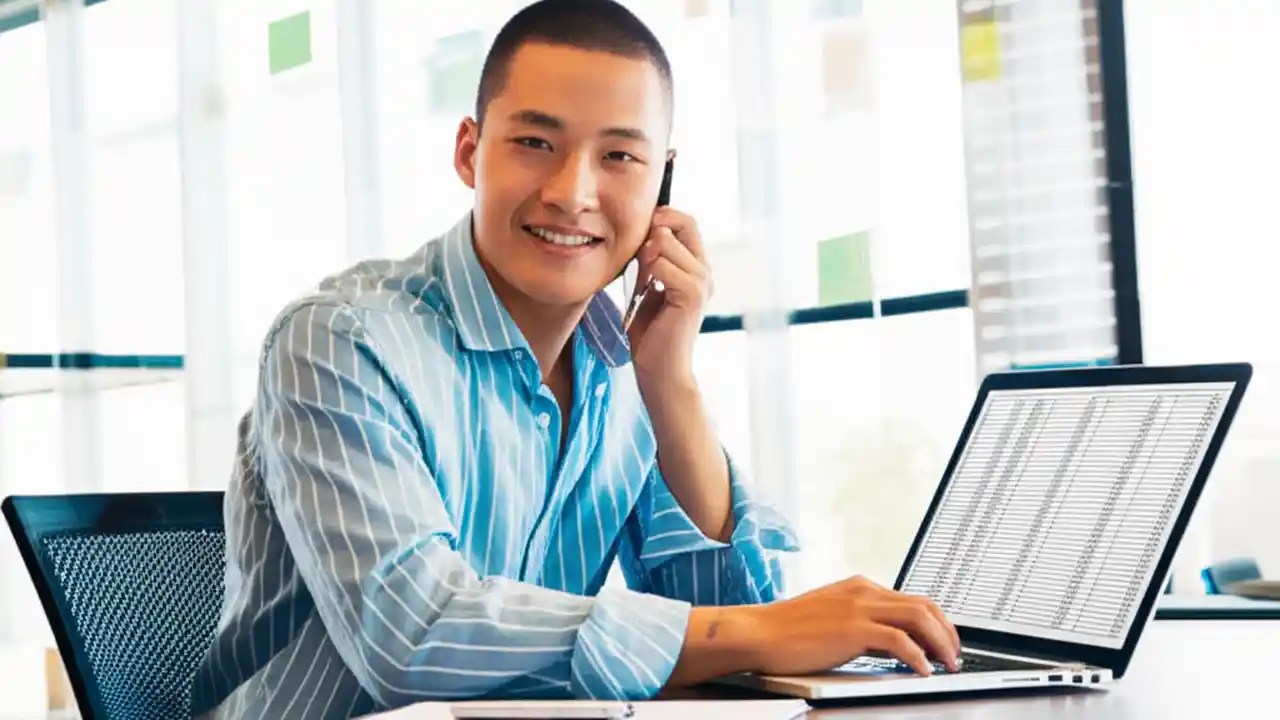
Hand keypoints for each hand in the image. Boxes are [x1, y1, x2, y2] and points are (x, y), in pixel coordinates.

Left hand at [625, 208, 710, 385]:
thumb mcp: (648, 288)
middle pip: (685, 223)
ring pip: (667, 241)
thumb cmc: (651, 333)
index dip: (662, 218)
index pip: (687, 222)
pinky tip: (644, 290)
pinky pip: (662, 264)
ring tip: (641, 278)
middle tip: (639, 253)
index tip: (640, 235)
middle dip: (655, 228)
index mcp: (697, 269)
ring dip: (646, 254)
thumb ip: (650, 263)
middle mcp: (705, 272)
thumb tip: (643, 236)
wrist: (660, 369)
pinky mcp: (692, 294)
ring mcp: (702, 282)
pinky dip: (647, 272)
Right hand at [748, 575, 959, 676]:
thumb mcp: (832, 619)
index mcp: (860, 587)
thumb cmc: (786, 631)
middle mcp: (864, 591)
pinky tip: (922, 671)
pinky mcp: (853, 628)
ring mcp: (859, 607)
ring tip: (947, 665)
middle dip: (947, 632)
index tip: (944, 643)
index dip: (936, 622)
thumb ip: (863, 625)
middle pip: (924, 605)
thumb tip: (894, 645)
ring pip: (920, 618)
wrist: (758, 632)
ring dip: (940, 644)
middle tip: (954, 656)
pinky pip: (900, 641)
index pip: (912, 599)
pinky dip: (918, 657)